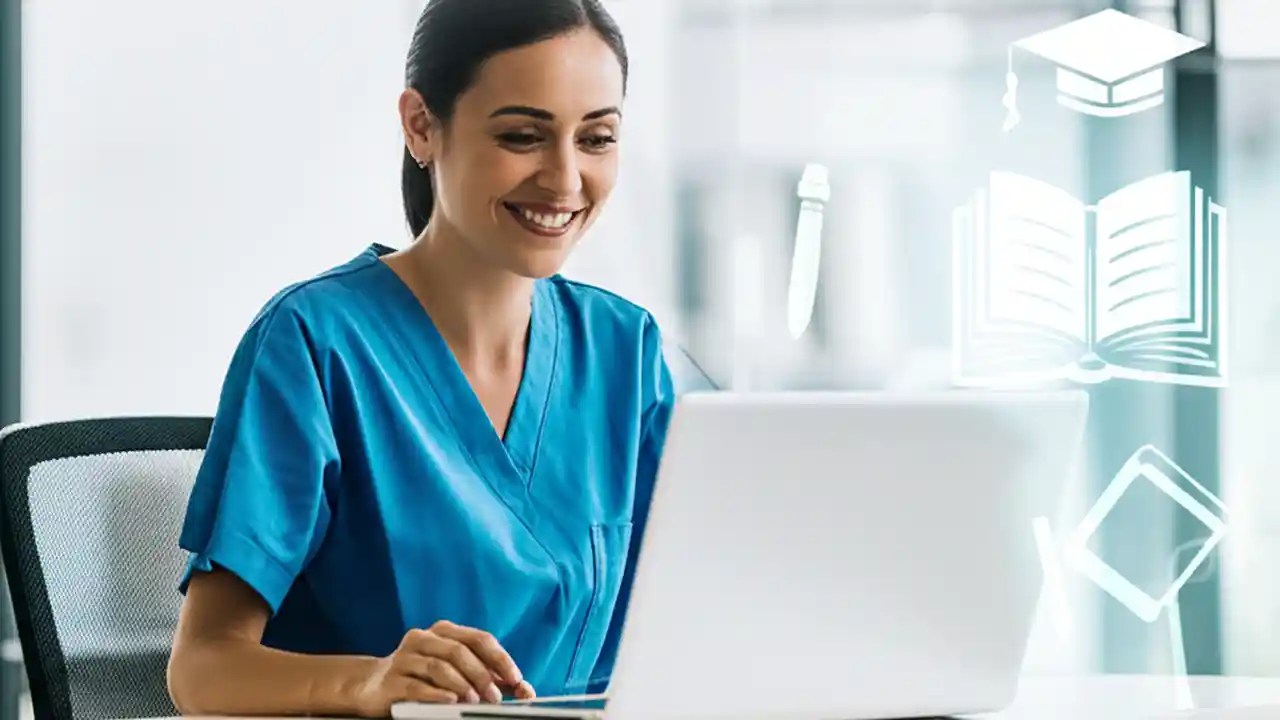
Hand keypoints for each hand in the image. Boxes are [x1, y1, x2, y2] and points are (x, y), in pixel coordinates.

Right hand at [354, 620, 535, 716]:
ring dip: (462, 685)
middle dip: (482, 675)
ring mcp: (405, 657)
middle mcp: (423, 638)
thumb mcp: (455, 671)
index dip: (500, 658)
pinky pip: (417, 686)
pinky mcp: (391, 679)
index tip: (516, 679)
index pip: (479, 638)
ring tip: (473, 701)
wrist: (374, 685)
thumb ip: (486, 676)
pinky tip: (450, 702)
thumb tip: (523, 688)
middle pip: (460, 651)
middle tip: (494, 697)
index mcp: (444, 631)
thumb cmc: (423, 678)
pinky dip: (437, 695)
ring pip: (439, 667)